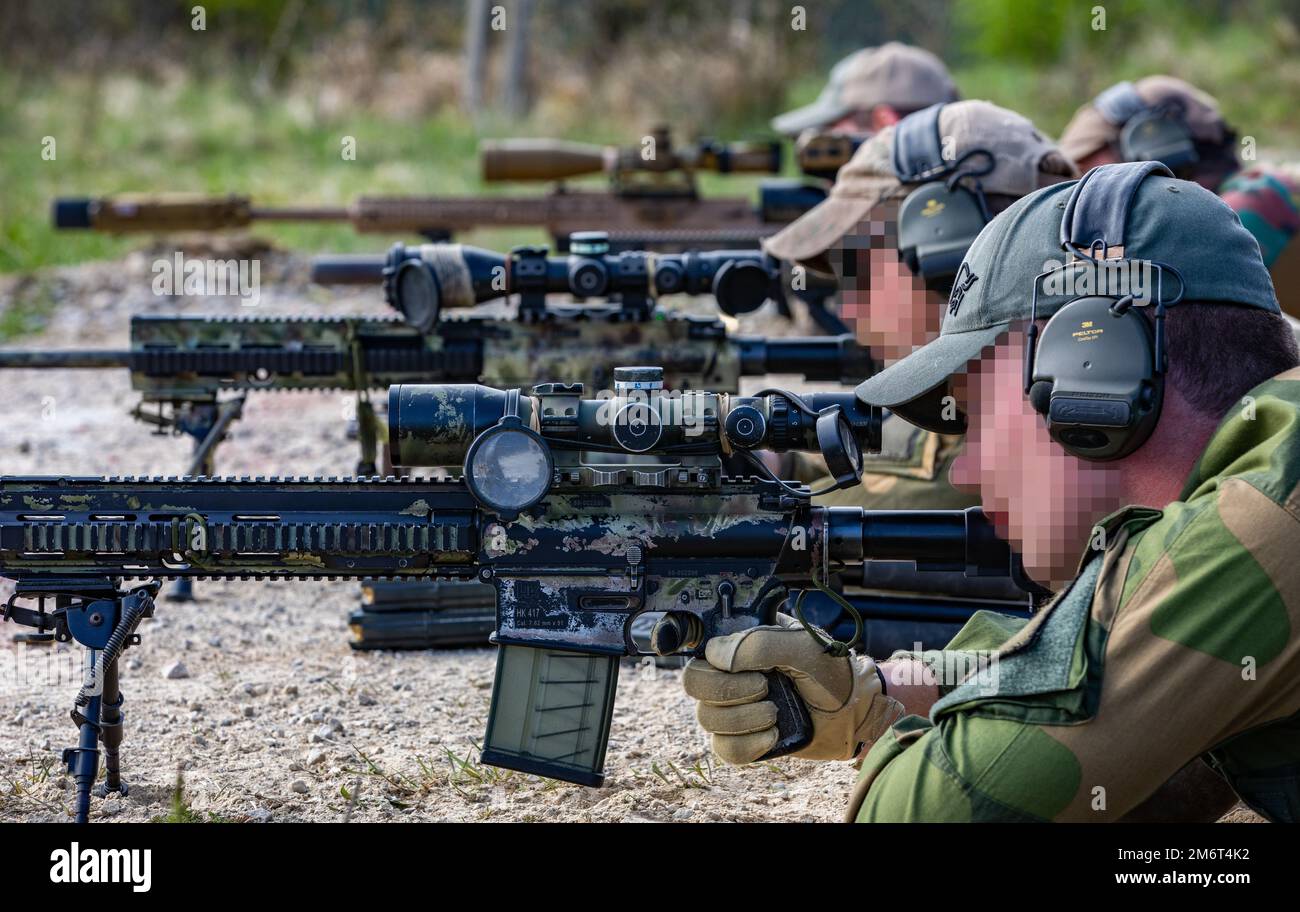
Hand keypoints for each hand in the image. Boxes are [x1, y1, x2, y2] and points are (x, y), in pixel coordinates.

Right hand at [682, 614, 904, 764]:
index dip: (713, 662)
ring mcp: (737, 706)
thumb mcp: (805, 647)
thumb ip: (760, 644)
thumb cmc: (835, 674)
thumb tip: (715, 655)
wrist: (857, 715)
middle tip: (765, 688)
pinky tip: (772, 736)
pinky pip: (723, 749)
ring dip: (743, 718)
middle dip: (727, 690)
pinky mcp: (746, 738)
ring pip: (707, 718)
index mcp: (742, 643)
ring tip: (776, 713)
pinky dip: (746, 745)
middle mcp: (733, 673)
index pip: (701, 649)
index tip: (745, 668)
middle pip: (694, 683)